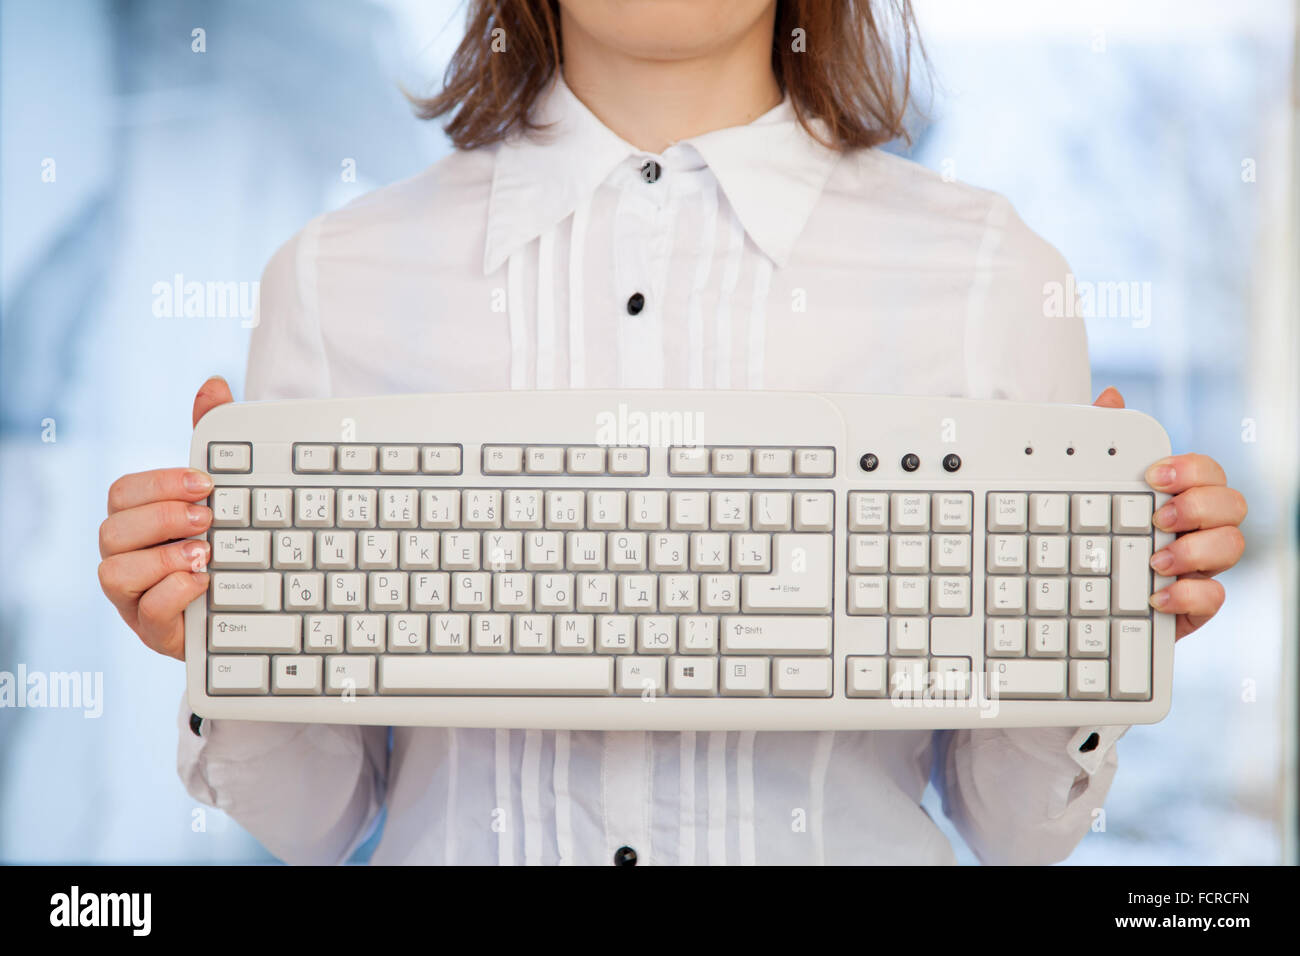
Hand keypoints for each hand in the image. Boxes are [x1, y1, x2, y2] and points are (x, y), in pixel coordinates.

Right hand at [97, 377, 234, 659]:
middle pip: (111, 530)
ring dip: (162, 556)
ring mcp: (137, 598)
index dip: (158, 484)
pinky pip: (146, 613)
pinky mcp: (157, 633)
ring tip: (205, 552)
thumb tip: (213, 384)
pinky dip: (175, 592)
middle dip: (160, 517)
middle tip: (209, 516)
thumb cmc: (227, 546)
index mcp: (140, 521)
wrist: (253, 611)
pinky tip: (207, 581)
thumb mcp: (227, 492)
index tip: (205, 481)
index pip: (123, 493)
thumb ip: (213, 438)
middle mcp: (129, 558)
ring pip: (113, 572)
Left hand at [1093, 387, 1246, 638]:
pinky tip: (1155, 596)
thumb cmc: (1095, 535)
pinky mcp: (1193, 604)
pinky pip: (1215, 597)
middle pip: (1232, 504)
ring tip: (1155, 560)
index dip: (1190, 469)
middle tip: (1157, 518)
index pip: (1206, 471)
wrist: (1081, 597)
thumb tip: (1110, 397)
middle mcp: (1197, 528)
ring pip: (1233, 546)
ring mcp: (1200, 565)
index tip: (1153, 475)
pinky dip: (1188, 596)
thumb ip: (1100, 442)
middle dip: (1198, 507)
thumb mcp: (1088, 488)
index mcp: (1177, 496)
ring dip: (1196, 550)